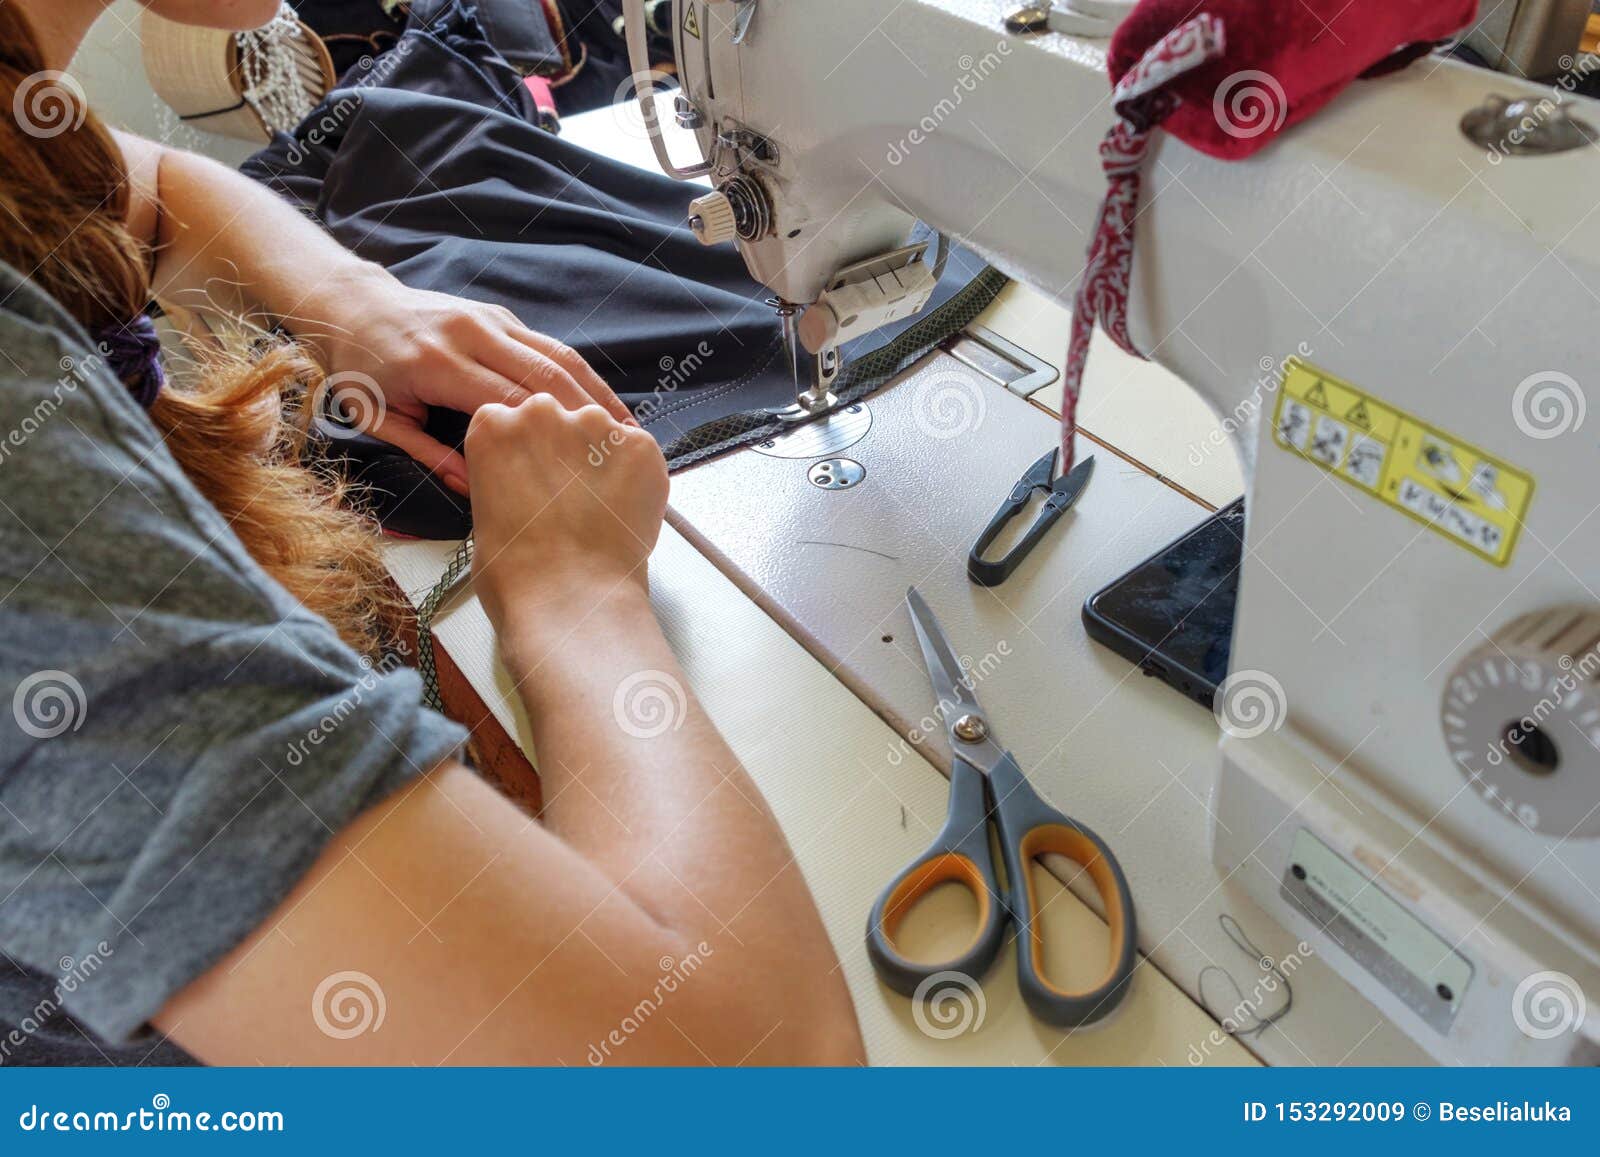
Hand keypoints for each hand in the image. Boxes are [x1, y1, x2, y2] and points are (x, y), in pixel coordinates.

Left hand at [300, 265, 631, 494]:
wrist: (349, 305)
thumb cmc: (360, 369)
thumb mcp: (379, 420)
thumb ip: (426, 453)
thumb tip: (472, 488)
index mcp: (437, 364)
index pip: (509, 400)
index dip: (551, 432)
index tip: (581, 462)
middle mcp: (470, 334)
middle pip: (545, 374)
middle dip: (588, 413)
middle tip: (622, 449)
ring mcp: (489, 320)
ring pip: (556, 354)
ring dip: (595, 391)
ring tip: (626, 426)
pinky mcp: (499, 315)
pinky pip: (547, 345)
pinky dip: (579, 374)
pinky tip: (599, 402)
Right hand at [465, 395, 667, 629]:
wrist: (567, 599)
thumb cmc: (516, 573)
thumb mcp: (482, 514)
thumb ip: (504, 479)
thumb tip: (524, 483)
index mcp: (492, 425)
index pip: (512, 418)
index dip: (526, 452)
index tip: (533, 477)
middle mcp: (542, 412)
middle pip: (558, 415)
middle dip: (564, 450)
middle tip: (568, 497)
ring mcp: (594, 424)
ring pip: (601, 432)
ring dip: (601, 461)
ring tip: (598, 509)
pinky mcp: (638, 445)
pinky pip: (637, 452)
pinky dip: (635, 477)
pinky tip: (622, 511)